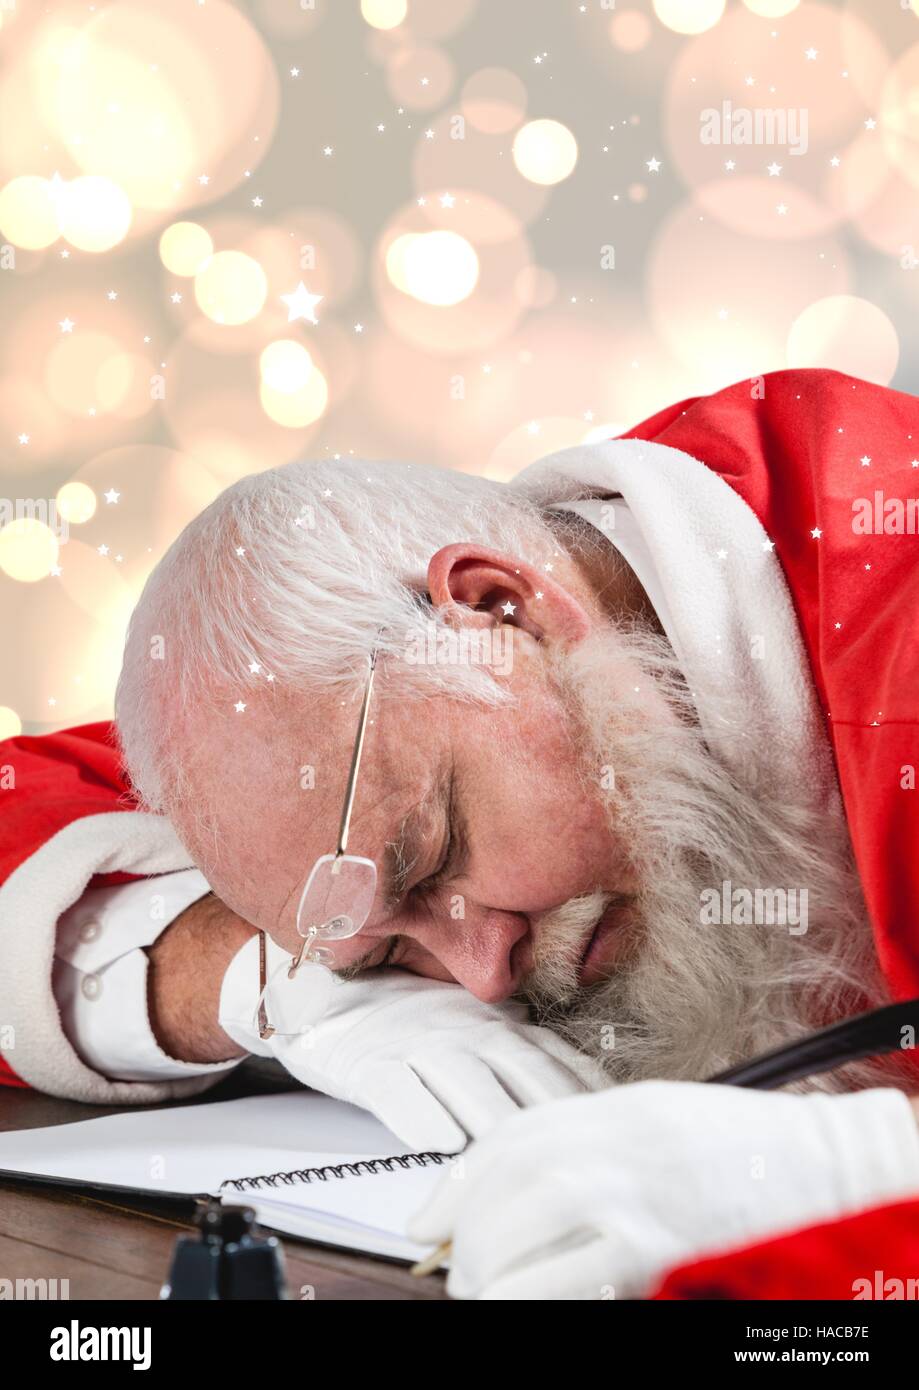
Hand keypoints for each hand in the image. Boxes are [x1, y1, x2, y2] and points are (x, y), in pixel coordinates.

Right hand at [218, 936, 607, 1151]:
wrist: (326, 996)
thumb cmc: (406, 1019)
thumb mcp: (469, 1024)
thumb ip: (518, 1049)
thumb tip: (580, 1083)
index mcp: (491, 1021)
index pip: (549, 1054)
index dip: (582, 1086)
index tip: (614, 1117)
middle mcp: (459, 1027)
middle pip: (515, 1068)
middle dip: (552, 1107)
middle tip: (581, 1144)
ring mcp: (413, 1042)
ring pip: (461, 1080)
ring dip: (493, 1115)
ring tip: (520, 1149)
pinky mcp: (367, 1062)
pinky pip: (394, 1088)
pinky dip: (418, 1112)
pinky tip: (439, 1140)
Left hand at [407, 1080, 918, 1298]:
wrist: (828, 1171)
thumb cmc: (750, 1152)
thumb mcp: (660, 1123)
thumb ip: (593, 1146)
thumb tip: (526, 1188)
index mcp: (612, 1111)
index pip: (508, 1141)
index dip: (454, 1185)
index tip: (425, 1223)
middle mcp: (613, 1145)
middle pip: (505, 1191)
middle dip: (467, 1240)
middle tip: (457, 1275)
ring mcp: (634, 1196)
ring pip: (524, 1236)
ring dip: (490, 1277)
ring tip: (485, 1297)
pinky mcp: (656, 1249)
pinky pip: (568, 1283)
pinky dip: (534, 1300)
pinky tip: (526, 1307)